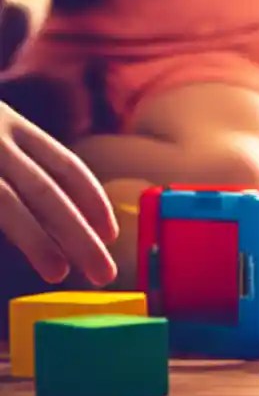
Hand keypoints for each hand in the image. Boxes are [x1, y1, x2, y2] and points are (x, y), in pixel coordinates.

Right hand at [0, 101, 115, 284]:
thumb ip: (19, 166)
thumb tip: (65, 223)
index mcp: (8, 123)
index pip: (63, 165)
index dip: (91, 201)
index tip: (111, 235)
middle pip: (44, 190)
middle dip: (78, 234)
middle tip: (104, 272)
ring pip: (6, 201)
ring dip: (34, 238)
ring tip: (59, 272)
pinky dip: (5, 234)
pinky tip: (18, 261)